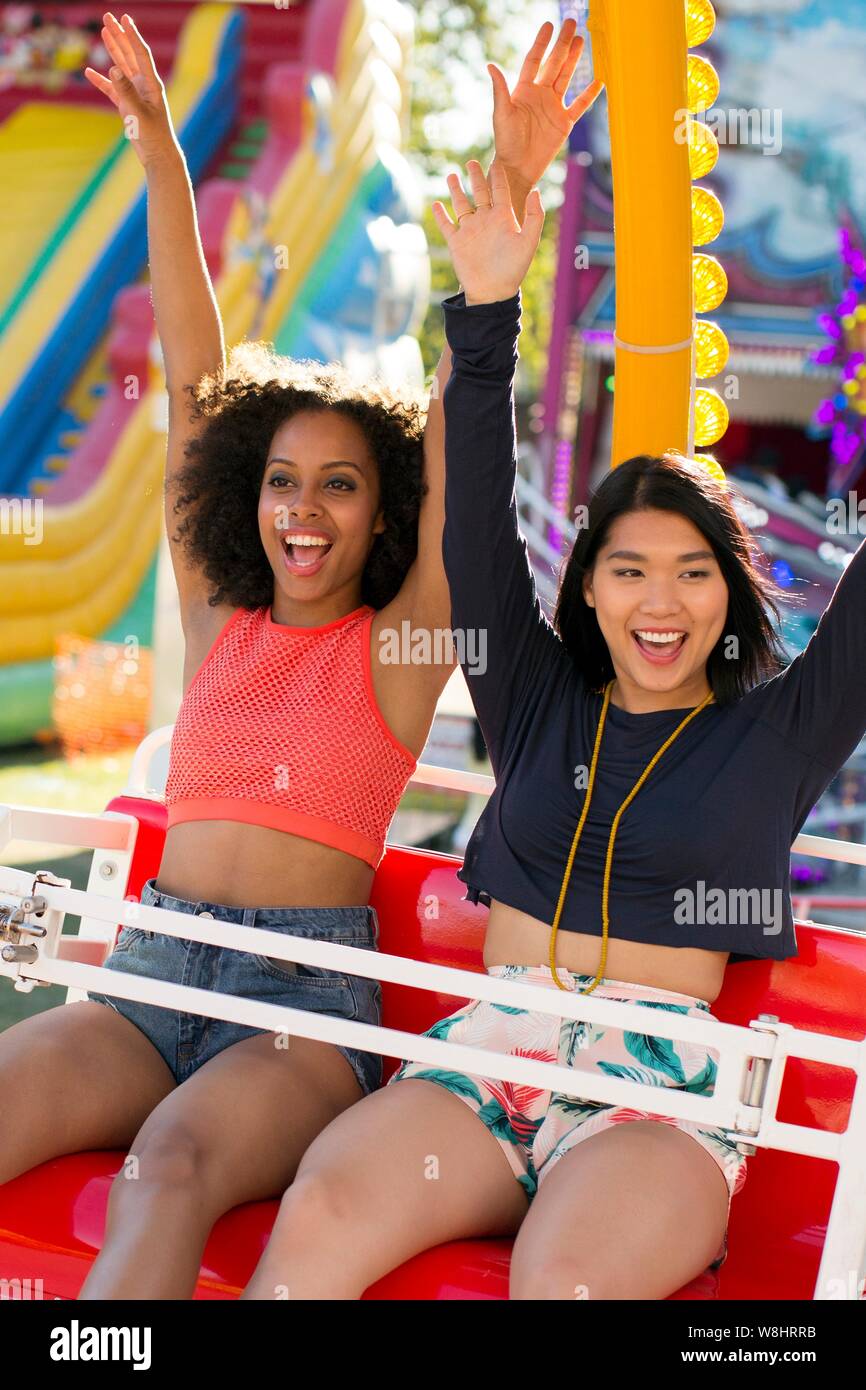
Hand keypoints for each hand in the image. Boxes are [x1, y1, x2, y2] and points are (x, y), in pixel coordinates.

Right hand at [84, 11, 175, 168]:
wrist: (157, 155)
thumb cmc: (152, 135)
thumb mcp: (138, 113)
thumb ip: (125, 91)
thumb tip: (113, 69)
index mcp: (151, 84)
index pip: (141, 53)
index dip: (131, 35)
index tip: (124, 19)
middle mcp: (143, 85)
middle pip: (129, 54)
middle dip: (119, 35)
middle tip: (108, 17)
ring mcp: (135, 94)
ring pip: (121, 67)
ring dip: (113, 50)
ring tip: (104, 32)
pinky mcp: (127, 105)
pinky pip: (111, 89)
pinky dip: (101, 81)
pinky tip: (89, 73)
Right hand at [432, 160, 543, 304]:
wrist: (492, 292)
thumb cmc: (513, 269)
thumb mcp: (528, 241)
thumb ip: (534, 216)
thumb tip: (536, 190)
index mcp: (503, 218)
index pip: (500, 190)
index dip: (498, 176)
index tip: (496, 162)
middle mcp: (486, 221)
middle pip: (479, 192)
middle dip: (475, 177)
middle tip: (471, 162)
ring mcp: (470, 231)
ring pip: (461, 204)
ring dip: (456, 190)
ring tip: (452, 175)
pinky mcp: (457, 242)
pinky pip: (447, 225)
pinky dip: (441, 215)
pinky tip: (436, 204)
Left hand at [488, 18, 602, 191]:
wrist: (518, 168)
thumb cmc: (506, 143)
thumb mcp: (501, 115)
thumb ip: (500, 89)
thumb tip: (490, 65)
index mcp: (524, 91)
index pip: (534, 60)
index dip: (542, 43)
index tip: (549, 25)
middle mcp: (540, 95)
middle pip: (554, 64)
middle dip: (562, 43)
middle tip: (571, 23)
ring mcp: (553, 108)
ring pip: (566, 78)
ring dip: (574, 60)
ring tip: (581, 40)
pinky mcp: (564, 124)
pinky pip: (579, 106)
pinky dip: (589, 95)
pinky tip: (598, 81)